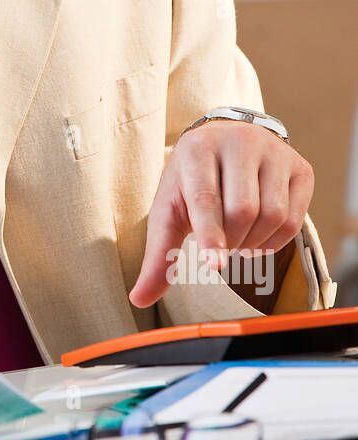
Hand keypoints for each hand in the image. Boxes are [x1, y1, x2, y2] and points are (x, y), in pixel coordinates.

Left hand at [128, 119, 312, 308]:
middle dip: (230, 241)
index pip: (206, 198)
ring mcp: (274, 152)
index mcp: (198, 148)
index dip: (211, 235)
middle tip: (221, 244)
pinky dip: (276, 241)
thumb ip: (158, 253)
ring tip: (238, 238)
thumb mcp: (169, 208)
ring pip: (273, 215)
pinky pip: (295, 219)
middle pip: (243, 210)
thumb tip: (140, 298)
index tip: (214, 265)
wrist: (226, 141)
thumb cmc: (193, 180)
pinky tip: (259, 236)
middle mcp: (240, 142)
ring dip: (254, 243)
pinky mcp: (300, 167)